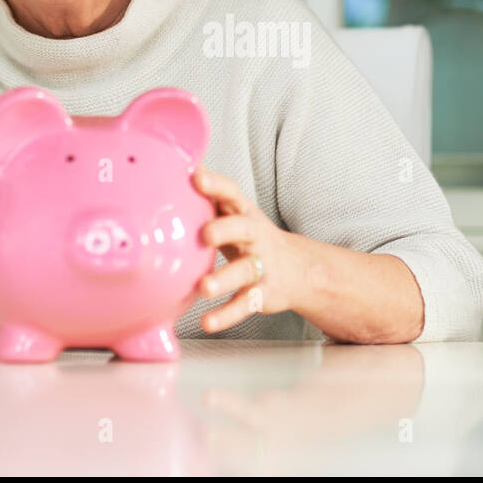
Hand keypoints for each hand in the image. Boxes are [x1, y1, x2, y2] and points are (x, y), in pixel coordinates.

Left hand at [190, 166, 310, 332]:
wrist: (299, 270)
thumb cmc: (251, 236)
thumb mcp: (235, 212)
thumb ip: (211, 194)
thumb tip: (183, 160)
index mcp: (244, 213)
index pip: (232, 193)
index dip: (216, 185)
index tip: (196, 177)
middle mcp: (255, 237)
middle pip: (244, 229)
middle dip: (224, 230)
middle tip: (204, 235)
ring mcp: (261, 266)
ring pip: (244, 272)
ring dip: (223, 279)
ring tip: (203, 288)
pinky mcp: (262, 294)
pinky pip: (244, 305)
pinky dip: (226, 315)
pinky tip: (206, 322)